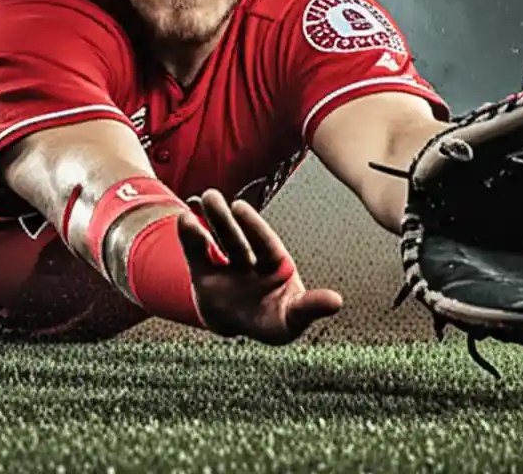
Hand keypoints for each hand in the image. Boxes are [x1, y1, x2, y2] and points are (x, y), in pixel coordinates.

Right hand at [178, 190, 343, 344]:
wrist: (241, 325)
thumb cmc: (274, 321)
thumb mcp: (292, 319)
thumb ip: (309, 308)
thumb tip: (337, 300)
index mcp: (274, 265)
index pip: (264, 244)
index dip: (252, 227)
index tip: (239, 208)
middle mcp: (250, 260)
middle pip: (237, 239)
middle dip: (225, 220)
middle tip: (212, 196)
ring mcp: (227, 265)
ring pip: (218, 241)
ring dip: (211, 221)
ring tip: (202, 199)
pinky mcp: (205, 275)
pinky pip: (197, 255)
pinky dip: (191, 238)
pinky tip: (184, 220)